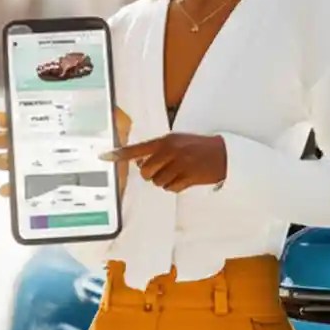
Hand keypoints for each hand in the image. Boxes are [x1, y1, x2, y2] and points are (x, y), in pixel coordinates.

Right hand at [0, 107, 132, 199]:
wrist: (119, 195)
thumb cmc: (118, 160)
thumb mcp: (120, 133)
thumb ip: (117, 120)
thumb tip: (108, 106)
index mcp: (67, 132)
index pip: (37, 119)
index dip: (17, 116)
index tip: (1, 117)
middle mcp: (55, 149)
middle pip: (24, 140)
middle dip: (6, 138)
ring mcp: (50, 171)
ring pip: (21, 162)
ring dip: (6, 161)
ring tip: (0, 162)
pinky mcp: (50, 193)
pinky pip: (26, 190)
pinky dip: (14, 189)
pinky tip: (7, 188)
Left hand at [101, 133, 226, 192]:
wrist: (224, 154)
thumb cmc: (199, 147)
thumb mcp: (178, 141)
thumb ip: (159, 149)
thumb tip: (140, 162)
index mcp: (166, 140)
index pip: (138, 148)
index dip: (120, 154)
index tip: (105, 156)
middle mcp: (171, 151)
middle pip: (146, 171)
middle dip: (152, 174)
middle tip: (163, 169)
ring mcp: (180, 165)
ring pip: (158, 182)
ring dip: (165, 181)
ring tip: (178, 172)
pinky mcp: (188, 177)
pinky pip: (171, 188)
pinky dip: (175, 186)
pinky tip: (184, 178)